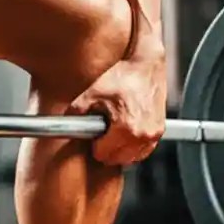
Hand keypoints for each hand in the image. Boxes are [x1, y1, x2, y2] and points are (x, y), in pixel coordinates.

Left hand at [68, 47, 166, 165]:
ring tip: (115, 130)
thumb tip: (63, 122)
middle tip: (103, 131)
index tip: (94, 134)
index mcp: (126, 128)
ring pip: (132, 157)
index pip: (103, 154)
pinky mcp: (159, 130)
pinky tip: (126, 130)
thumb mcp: (93, 92)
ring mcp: (153, 133)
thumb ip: (76, 111)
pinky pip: (144, 150)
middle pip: (117, 159)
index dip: (94, 145)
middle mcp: (142, 134)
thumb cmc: (123, 75)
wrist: (145, 64)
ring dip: (121, 149)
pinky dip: (134, 145)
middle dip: (107, 148)